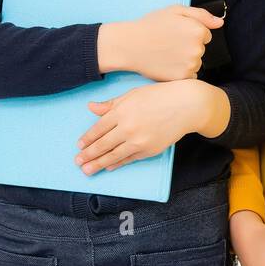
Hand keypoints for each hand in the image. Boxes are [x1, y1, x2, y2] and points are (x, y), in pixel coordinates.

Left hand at [75, 80, 215, 173]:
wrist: (186, 105)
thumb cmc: (159, 96)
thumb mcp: (132, 94)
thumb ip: (111, 104)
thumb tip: (91, 107)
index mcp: (121, 111)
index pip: (98, 128)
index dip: (87, 139)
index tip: (79, 146)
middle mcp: (128, 128)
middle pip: (102, 144)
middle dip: (88, 155)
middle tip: (78, 162)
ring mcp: (139, 141)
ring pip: (114, 155)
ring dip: (98, 164)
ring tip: (87, 170)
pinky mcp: (149, 150)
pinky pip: (129, 159)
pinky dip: (117, 164)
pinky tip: (108, 166)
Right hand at [97, 5, 223, 81]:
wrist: (130, 45)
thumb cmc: (151, 25)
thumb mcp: (175, 10)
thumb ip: (201, 15)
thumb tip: (220, 23)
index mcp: (198, 30)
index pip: (204, 35)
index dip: (190, 33)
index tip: (175, 33)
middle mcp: (198, 49)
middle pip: (200, 50)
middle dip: (188, 47)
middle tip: (168, 43)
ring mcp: (191, 65)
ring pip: (195, 63)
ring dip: (185, 61)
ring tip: (166, 54)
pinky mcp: (182, 78)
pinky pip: (189, 76)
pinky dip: (180, 72)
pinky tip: (167, 65)